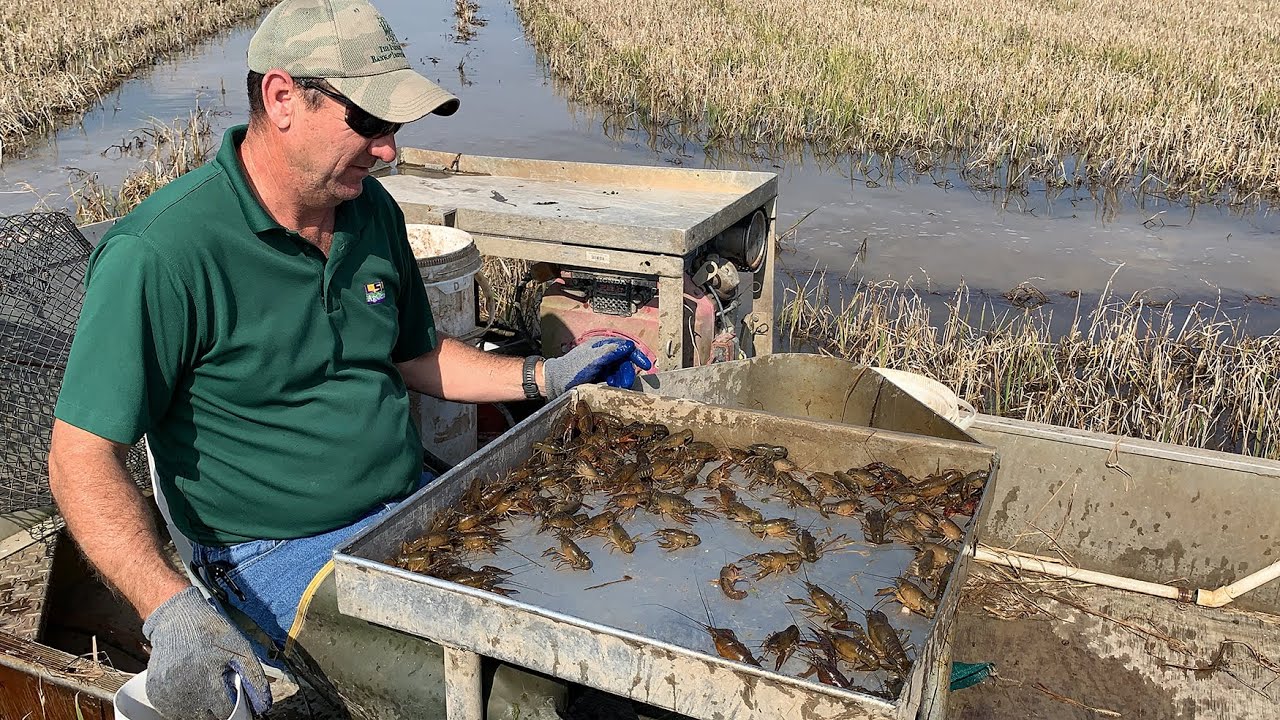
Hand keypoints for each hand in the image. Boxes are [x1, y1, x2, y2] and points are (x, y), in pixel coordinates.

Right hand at [143, 587, 271, 719]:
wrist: (177, 618)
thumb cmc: (212, 632)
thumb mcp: (241, 648)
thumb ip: (254, 678)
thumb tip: (264, 707)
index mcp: (207, 677)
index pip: (226, 711)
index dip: (235, 705)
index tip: (235, 694)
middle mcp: (184, 688)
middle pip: (208, 716)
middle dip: (217, 705)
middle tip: (217, 684)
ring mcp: (166, 692)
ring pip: (190, 715)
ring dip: (199, 706)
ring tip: (203, 682)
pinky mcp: (154, 692)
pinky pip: (172, 710)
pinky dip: (182, 703)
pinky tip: (188, 685)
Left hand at [542, 338, 652, 398]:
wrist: (554, 383)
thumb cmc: (570, 370)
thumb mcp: (591, 360)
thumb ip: (610, 352)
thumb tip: (628, 346)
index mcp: (602, 345)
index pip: (626, 347)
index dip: (637, 355)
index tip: (646, 365)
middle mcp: (603, 353)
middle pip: (625, 361)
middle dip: (627, 372)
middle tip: (625, 383)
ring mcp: (601, 364)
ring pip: (620, 371)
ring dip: (621, 379)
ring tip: (615, 386)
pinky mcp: (600, 375)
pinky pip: (614, 378)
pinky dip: (616, 383)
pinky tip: (611, 387)